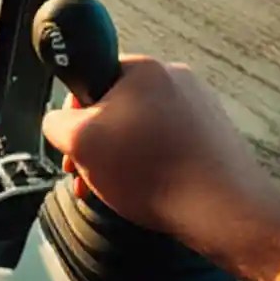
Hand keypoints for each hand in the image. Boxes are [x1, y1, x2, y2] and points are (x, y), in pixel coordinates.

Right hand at [41, 55, 279, 247]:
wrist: (222, 210)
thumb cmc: (152, 171)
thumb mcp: (80, 143)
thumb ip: (57, 123)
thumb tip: (59, 122)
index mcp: (145, 70)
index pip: (93, 77)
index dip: (75, 113)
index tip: (74, 144)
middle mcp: (177, 79)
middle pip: (118, 105)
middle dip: (98, 141)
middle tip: (88, 173)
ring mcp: (201, 107)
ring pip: (143, 128)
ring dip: (123, 156)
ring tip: (119, 188)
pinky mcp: (215, 136)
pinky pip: (169, 144)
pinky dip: (153, 164)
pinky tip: (149, 190)